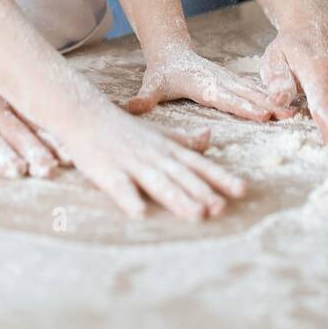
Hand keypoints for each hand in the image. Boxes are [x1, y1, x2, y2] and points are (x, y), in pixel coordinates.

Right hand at [0, 57, 68, 178]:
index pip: (33, 120)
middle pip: (13, 130)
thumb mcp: (0, 84)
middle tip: (48, 168)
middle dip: (32, 149)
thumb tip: (67, 124)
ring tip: (16, 170)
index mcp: (7, 98)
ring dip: (2, 153)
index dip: (51, 139)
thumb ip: (26, 104)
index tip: (69, 158)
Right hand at [61, 99, 246, 219]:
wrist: (86, 114)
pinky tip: (140, 213)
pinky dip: (130, 199)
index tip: (242, 190)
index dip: (220, 177)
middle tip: (222, 208)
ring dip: (178, 198)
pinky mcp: (108, 172)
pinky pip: (121, 188)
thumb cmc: (124, 127)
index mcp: (166, 148)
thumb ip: (184, 139)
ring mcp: (131, 163)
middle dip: (202, 192)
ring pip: (158, 182)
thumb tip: (210, 136)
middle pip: (181, 176)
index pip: (198, 164)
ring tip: (196, 215)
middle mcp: (153, 156)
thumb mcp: (158, 131)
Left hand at [125, 44, 294, 121]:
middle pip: (247, 95)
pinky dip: (270, 98)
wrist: (172, 51)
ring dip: (274, 102)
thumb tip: (130, 107)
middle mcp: (220, 81)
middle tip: (289, 115)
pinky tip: (286, 107)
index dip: (244, 107)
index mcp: (203, 85)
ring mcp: (229, 80)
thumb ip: (144, 98)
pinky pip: (254, 91)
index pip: (225, 98)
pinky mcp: (233, 82)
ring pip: (254, 92)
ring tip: (294, 113)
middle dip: (268, 105)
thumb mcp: (152, 85)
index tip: (263, 114)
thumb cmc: (163, 73)